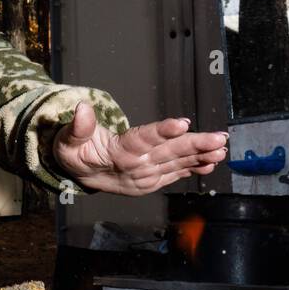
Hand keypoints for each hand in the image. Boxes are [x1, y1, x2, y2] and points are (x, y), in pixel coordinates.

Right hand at [51, 102, 228, 195]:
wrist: (80, 176)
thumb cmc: (75, 153)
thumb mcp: (66, 141)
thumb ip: (77, 127)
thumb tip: (82, 109)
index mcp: (116, 155)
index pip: (142, 141)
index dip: (162, 132)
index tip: (181, 124)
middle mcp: (135, 167)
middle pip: (168, 153)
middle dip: (195, 145)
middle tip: (218, 139)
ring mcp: (146, 176)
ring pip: (177, 163)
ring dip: (201, 156)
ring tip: (221, 148)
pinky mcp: (153, 180)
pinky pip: (176, 174)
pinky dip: (194, 169)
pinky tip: (211, 163)